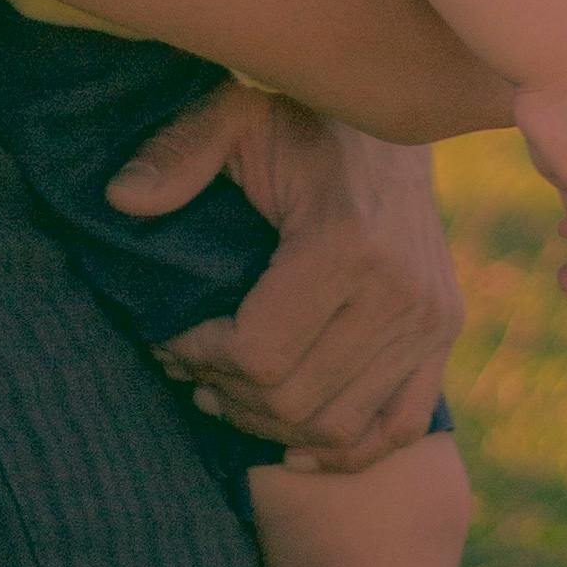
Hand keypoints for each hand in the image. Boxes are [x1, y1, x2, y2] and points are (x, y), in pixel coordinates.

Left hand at [108, 82, 462, 471]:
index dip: (201, 356)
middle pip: (294, 401)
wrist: (389, 125)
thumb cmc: (299, 122)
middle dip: (227, 394)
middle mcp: (401, 289)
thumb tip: (121, 199)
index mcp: (348, 240)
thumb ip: (179, 154)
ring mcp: (431, 317)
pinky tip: (295, 439)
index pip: (260, 353)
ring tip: (226, 394)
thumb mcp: (233, 117)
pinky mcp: (445, 333)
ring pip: (338, 428)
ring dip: (271, 426)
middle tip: (189, 368)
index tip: (169, 335)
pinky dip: (344, 450)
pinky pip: (396, 427)